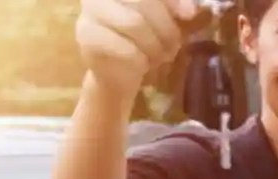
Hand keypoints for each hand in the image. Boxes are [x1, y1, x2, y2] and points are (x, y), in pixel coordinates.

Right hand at [76, 0, 202, 97]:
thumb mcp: (163, 18)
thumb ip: (174, 6)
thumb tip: (190, 10)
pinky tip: (143, 64)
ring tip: (161, 57)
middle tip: (174, 45)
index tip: (189, 14)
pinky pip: (123, 47)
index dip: (170, 0)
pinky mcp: (87, 38)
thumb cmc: (142, 39)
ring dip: (154, 45)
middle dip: (165, 26)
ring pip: (133, 23)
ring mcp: (90, 13)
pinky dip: (140, 59)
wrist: (118, 73)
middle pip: (142, 1)